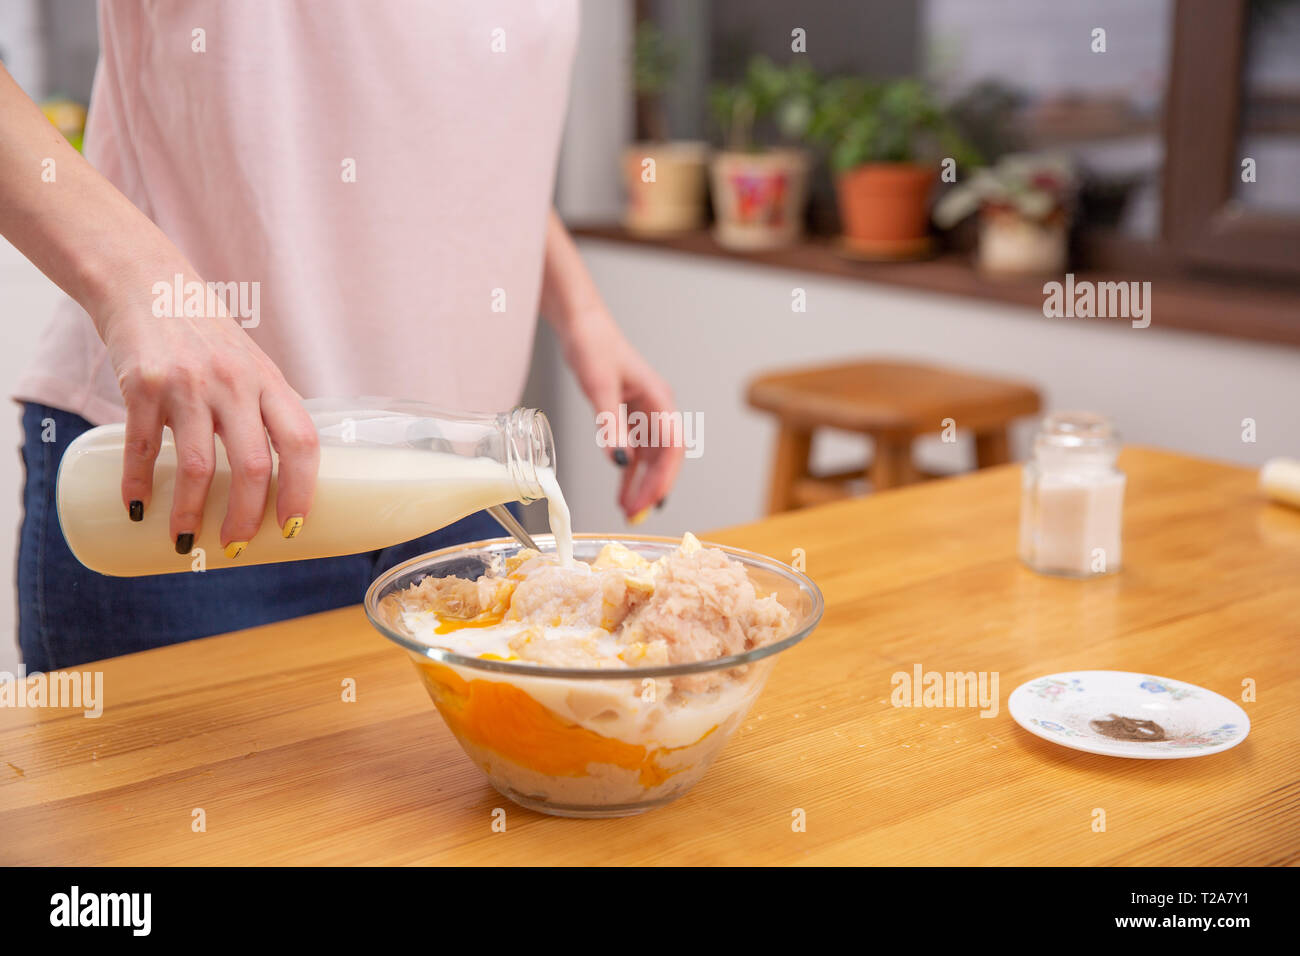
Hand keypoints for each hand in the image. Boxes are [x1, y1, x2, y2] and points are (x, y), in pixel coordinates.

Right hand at [98, 262, 318, 555]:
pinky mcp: (142, 385)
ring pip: (195, 466)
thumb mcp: (251, 366)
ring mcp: (188, 384)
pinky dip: (137, 485)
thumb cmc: (207, 336)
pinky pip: (140, 447)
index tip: (291, 525)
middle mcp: (235, 383)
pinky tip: (136, 508)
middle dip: (245, 516)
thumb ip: (266, 411)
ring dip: (188, 513)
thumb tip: (284, 476)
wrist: (148, 284)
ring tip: (184, 540)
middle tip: (234, 545)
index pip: (302, 442)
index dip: (302, 488)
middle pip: (252, 465)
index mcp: (269, 382)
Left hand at [560, 308, 683, 519]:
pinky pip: (636, 450)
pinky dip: (630, 472)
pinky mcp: (629, 415)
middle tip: (634, 514)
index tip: (651, 501)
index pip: (672, 448)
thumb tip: (621, 462)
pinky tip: (622, 491)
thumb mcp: (600, 387)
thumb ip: (611, 425)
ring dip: (642, 484)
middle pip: (664, 458)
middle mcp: (657, 409)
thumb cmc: (594, 346)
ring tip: (628, 510)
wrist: (581, 324)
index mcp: (659, 400)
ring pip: (651, 458)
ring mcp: (645, 414)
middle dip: (652, 488)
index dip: (664, 478)